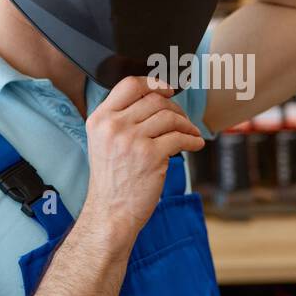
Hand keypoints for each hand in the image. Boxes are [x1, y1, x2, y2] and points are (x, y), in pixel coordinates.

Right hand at [82, 76, 204, 246]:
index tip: (167, 90)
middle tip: (183, 119)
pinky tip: (195, 144)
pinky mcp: (151, 155)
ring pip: (169, 117)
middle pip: (154, 99)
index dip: (153, 82)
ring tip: (191, 133)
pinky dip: (193, 140)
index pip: (129, 85)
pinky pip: (180, 137)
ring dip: (186, 124)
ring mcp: (132, 140)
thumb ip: (120, 119)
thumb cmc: (111, 181)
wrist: (111, 212)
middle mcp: (113, 126)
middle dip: (175, 108)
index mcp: (100, 119)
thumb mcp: (104, 142)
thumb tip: (154, 99)